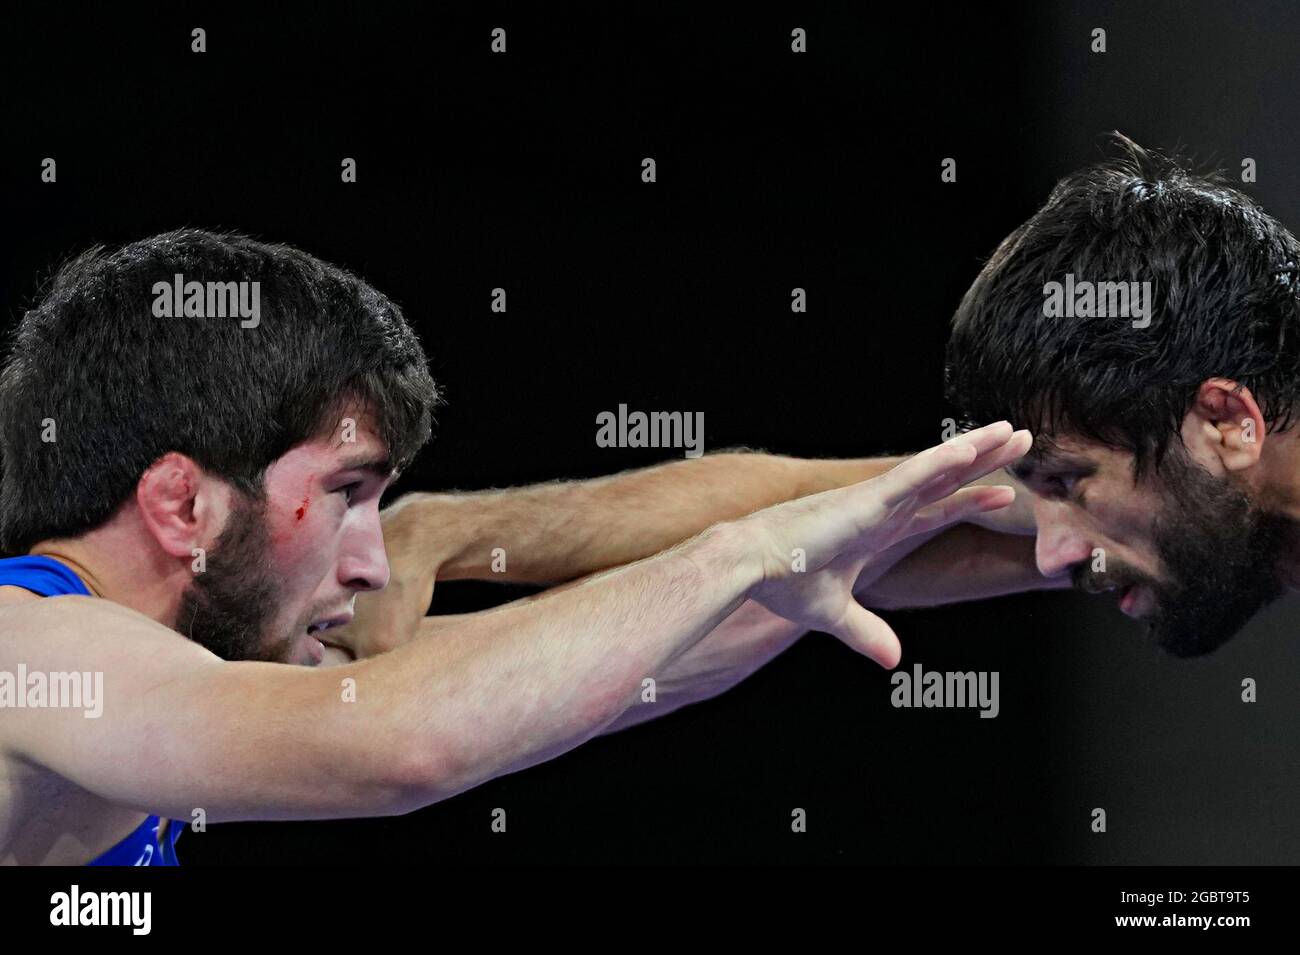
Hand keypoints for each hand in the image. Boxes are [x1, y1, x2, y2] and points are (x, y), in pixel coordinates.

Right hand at [736, 422, 1030, 667]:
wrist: (751, 567)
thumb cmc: (782, 581)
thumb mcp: (834, 614)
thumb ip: (866, 633)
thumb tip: (893, 661)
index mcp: (876, 530)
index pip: (933, 511)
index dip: (968, 501)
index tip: (1001, 495)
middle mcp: (881, 508)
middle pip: (946, 480)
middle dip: (986, 462)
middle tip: (1024, 442)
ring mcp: (877, 500)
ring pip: (938, 469)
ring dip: (978, 450)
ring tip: (1014, 433)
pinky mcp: (867, 499)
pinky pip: (913, 476)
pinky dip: (943, 462)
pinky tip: (971, 449)